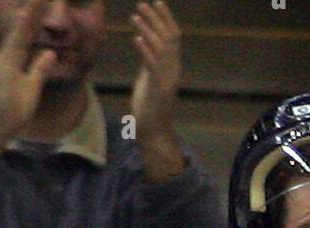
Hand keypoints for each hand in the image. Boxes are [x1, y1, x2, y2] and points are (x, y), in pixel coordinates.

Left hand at [0, 0, 57, 153]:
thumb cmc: (15, 111)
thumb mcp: (31, 90)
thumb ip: (40, 69)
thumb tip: (50, 52)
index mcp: (9, 59)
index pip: (23, 32)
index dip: (33, 14)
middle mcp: (2, 57)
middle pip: (18, 32)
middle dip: (30, 15)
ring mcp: (1, 63)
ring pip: (16, 40)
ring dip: (26, 26)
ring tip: (35, 11)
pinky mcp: (3, 71)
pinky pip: (15, 52)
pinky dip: (23, 42)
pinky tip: (28, 37)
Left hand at [130, 1, 184, 178]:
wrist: (154, 133)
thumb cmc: (149, 107)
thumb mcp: (149, 78)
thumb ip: (149, 61)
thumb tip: (143, 42)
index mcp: (173, 67)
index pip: (173, 37)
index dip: (165, 18)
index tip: (156, 2)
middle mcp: (173, 70)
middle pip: (169, 38)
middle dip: (156, 19)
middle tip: (143, 3)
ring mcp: (167, 80)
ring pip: (161, 49)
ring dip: (148, 30)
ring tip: (135, 15)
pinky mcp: (159, 89)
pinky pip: (153, 65)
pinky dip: (145, 50)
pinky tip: (135, 38)